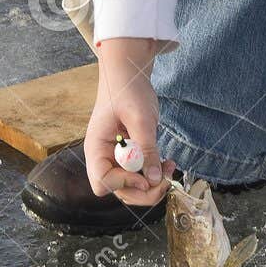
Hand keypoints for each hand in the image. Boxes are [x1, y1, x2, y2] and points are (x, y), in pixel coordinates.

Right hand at [84, 37, 174, 205]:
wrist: (128, 75)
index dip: (124, 184)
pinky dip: (154, 174)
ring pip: (131, 187)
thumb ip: (146, 148)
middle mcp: (103, 157)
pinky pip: (140, 175)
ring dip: (151, 184)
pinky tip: (166, 162)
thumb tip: (154, 179)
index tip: (145, 176)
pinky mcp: (130, 156)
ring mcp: (116, 158)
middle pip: (118, 191)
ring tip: (169, 167)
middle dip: (143, 191)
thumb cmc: (127, 90)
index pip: (102, 181)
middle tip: (164, 180)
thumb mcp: (140, 118)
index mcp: (96, 147)